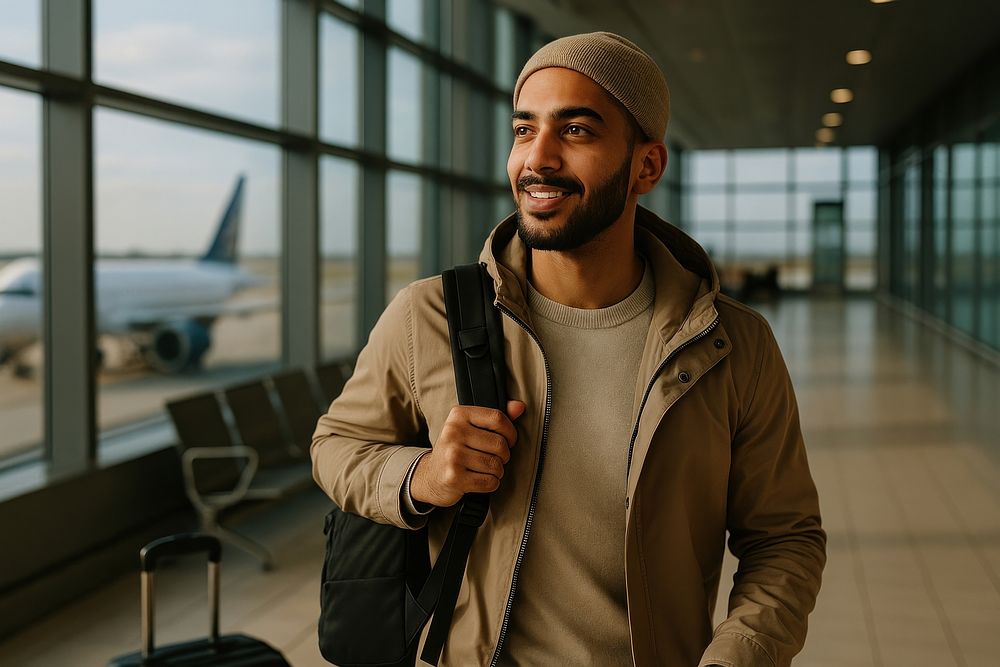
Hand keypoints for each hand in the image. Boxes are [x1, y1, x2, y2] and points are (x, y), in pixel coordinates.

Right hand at [410, 400, 526, 506]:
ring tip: (486, 469)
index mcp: (459, 415)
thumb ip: (496, 418)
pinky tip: (480, 480)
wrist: (430, 476)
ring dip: (497, 471)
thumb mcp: (472, 428)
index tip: (508, 440)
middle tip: (494, 458)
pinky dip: (491, 484)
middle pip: (500, 444)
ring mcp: (452, 455)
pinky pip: (489, 482)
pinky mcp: (454, 477)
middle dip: (504, 456)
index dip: (511, 432)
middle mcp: (453, 432)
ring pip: (496, 465)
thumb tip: (520, 406)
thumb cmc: (457, 449)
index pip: (498, 418)